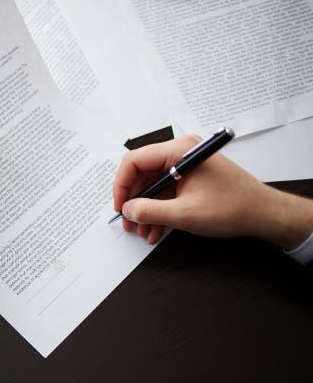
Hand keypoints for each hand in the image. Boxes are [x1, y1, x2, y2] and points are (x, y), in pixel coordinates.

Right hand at [112, 134, 312, 248]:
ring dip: (145, 209)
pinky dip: (159, 210)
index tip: (119, 206)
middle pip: (142, 173)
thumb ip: (149, 211)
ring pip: (153, 185)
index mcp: (179, 151)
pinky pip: (166, 191)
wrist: (263, 214)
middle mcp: (181, 153)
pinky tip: (156, 229)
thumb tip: (127, 210)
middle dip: (133, 201)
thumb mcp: (183, 214)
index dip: (122, 185)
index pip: (135, 160)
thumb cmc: (233, 207)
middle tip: (128, 221)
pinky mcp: (191, 177)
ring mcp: (186, 165)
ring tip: (142, 230)